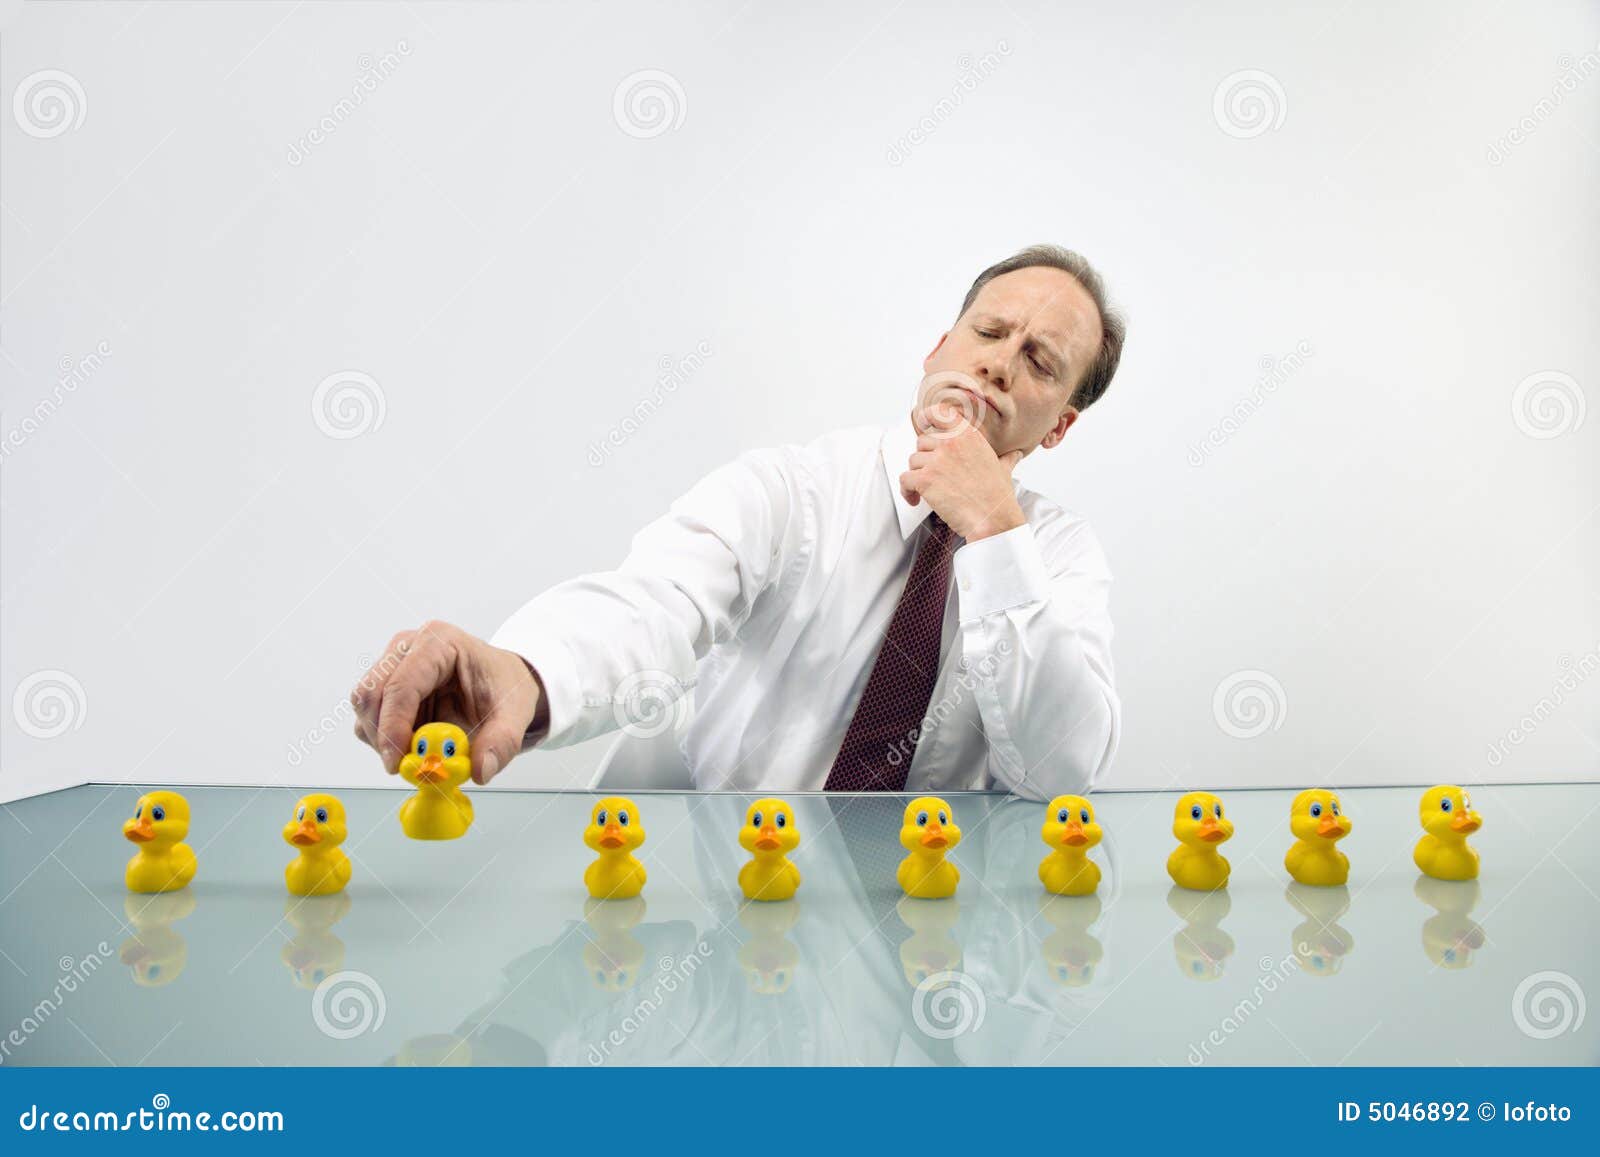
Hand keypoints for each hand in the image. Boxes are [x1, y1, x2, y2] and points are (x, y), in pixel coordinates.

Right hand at [350, 620, 547, 784]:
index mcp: (439, 642)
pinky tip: (414, 744)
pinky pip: (369, 719)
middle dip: (384, 738)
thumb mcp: (515, 713)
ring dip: (383, 741)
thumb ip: (501, 742)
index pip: (401, 685)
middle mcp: (407, 647)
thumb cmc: (503, 687)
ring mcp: (391, 664)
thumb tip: (481, 770)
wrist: (500, 682)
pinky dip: (384, 740)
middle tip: (408, 767)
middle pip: (372, 695)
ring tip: (420, 753)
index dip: (393, 727)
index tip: (397, 763)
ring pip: (365, 709)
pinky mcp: (384, 685)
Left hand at [899, 405, 1026, 540]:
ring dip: (917, 476)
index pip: (940, 412)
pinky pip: (904, 479)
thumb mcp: (1003, 468)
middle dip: (925, 459)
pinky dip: (906, 491)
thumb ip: (1006, 458)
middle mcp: (951, 443)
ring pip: (913, 462)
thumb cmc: (997, 496)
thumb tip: (1015, 455)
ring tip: (928, 491)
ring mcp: (937, 460)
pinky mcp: (925, 479)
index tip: (923, 422)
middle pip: (922, 442)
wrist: (993, 518)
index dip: (927, 416)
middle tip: (933, 476)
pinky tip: (915, 500)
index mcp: (968, 436)